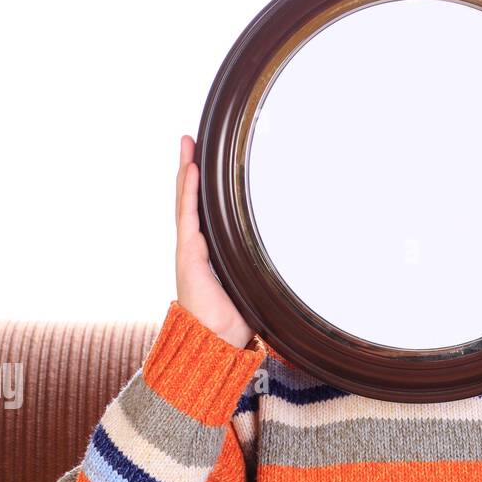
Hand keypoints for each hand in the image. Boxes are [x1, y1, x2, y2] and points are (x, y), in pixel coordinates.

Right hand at [175, 134, 253, 347]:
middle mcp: (195, 247)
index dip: (204, 188)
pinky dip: (188, 191)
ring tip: (187, 144)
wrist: (215, 340)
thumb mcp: (254, 286)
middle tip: (192, 141)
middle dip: (190, 169)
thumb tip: (297, 261)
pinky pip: (188, 215)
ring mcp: (188, 248)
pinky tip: (190, 169)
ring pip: (185, 201)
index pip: (205, 212)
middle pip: (190, 200)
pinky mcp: (188, 253)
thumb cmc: (234, 321)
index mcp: (209, 253)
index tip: (209, 163)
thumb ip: (265, 270)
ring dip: (185, 171)